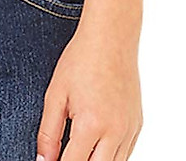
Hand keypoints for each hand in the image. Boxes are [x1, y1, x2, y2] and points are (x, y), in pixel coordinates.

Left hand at [36, 23, 142, 159]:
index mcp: (91, 124)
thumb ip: (48, 133)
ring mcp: (129, 129)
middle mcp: (115, 131)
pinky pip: (126, 154)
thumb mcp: (56, 94)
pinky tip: (96, 146)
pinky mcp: (137, 124)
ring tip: (80, 148)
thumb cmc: (81, 60)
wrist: (111, 36)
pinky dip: (111, 156)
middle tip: (66, 154)